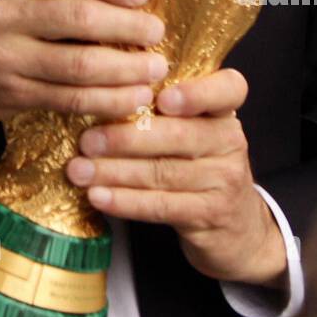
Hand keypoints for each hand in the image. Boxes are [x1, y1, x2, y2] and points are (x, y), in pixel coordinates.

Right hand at [0, 0, 167, 128]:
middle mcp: (0, 14)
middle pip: (78, 19)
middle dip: (128, 27)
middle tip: (156, 32)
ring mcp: (2, 58)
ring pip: (78, 66)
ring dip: (126, 71)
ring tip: (155, 70)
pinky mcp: (7, 96)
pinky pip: (66, 100)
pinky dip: (104, 101)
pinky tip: (128, 98)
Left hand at [64, 68, 287, 287]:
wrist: (237, 227)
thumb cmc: (199, 164)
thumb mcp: (194, 129)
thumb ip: (162, 109)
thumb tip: (99, 91)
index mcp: (223, 111)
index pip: (228, 89)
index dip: (197, 93)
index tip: (161, 99)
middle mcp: (230, 140)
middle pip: (178, 135)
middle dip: (125, 137)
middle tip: (87, 141)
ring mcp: (224, 179)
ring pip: (163, 172)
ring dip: (115, 171)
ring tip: (79, 170)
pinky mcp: (210, 214)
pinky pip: (162, 205)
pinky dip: (125, 201)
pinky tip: (98, 196)